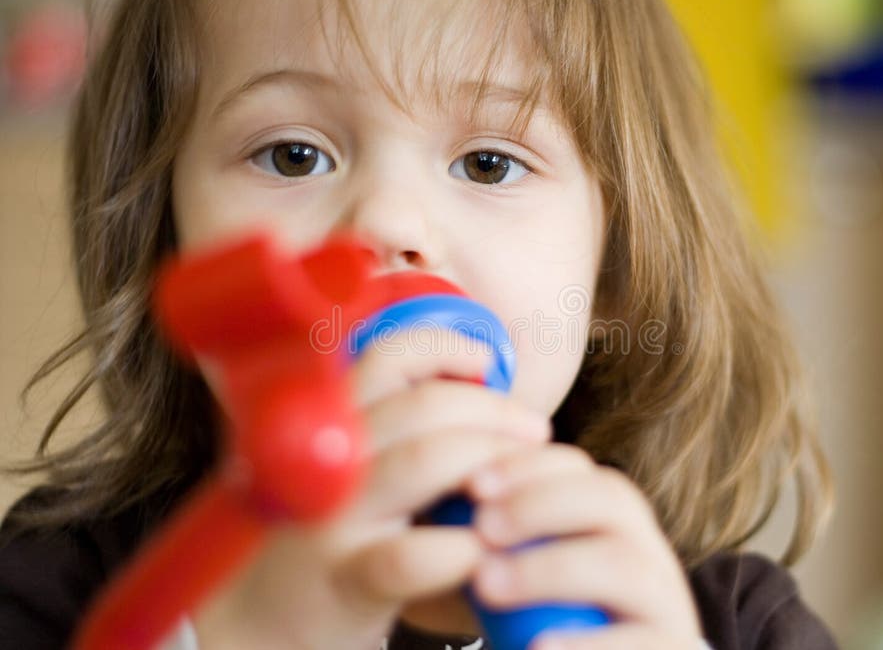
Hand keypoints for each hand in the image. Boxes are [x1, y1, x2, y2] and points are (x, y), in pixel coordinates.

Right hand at [193, 328, 550, 648]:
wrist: (262, 622)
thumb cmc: (329, 534)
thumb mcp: (346, 466)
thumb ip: (395, 428)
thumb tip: (487, 391)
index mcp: (327, 425)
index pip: (383, 357)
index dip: (442, 347)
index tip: (486, 360)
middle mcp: (325, 461)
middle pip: (421, 406)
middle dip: (493, 410)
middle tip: (534, 428)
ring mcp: (331, 520)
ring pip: (424, 460)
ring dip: (490, 458)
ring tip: (525, 472)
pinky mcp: (345, 581)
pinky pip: (413, 555)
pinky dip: (463, 547)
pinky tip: (482, 548)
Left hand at [465, 443, 703, 649]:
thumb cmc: (539, 628)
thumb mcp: (518, 577)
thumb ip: (491, 544)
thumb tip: (435, 512)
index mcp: (611, 519)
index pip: (576, 468)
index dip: (526, 466)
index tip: (472, 483)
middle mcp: (647, 550)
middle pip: (610, 498)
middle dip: (540, 504)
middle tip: (481, 528)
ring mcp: (665, 602)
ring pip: (623, 564)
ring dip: (550, 567)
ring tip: (487, 585)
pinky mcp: (670, 649)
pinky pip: (638, 643)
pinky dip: (585, 645)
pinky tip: (535, 648)